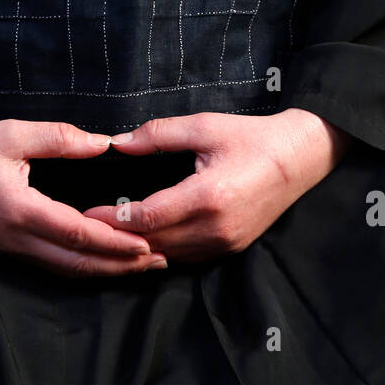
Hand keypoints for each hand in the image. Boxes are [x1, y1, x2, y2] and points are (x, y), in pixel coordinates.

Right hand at [0, 120, 167, 277]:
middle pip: (77, 263)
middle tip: (160, 261)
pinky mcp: (10, 248)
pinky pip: (53, 266)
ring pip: (66, 270)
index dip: (114, 241)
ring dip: (106, 270)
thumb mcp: (13, 133)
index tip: (147, 242)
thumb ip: (60, 138)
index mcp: (19, 209)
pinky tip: (105, 262)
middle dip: (120, 266)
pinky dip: (84, 267)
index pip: (76, 233)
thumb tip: (104, 143)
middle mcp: (16, 237)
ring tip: (142, 266)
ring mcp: (12, 248)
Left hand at [83, 109, 348, 264]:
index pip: (146, 217)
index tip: (86, 213)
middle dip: (117, 238)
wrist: (299, 159)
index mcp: (208, 196)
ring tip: (106, 236)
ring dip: (137, 248)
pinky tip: (141, 240)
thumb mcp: (204, 126)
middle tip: (85, 227)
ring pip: (167, 256)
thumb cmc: (251, 138)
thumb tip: (117, 143)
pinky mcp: (230, 249)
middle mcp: (216, 228)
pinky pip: (186, 258)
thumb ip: (158, 134)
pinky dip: (161, 251)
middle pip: (152, 243)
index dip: (112, 218)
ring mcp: (225, 243)